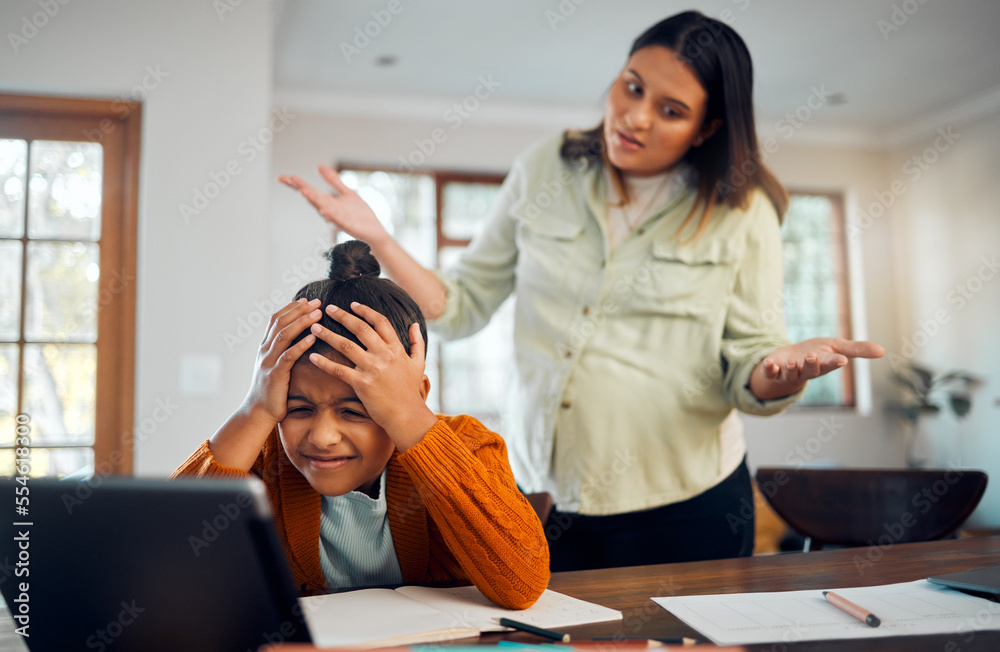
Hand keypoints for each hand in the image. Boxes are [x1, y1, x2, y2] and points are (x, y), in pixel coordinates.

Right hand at [241, 299, 321, 425]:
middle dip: (299, 310)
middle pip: (280, 322)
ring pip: (284, 335)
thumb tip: (301, 337)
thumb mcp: (276, 365)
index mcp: (265, 346)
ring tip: (318, 314)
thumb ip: (284, 351)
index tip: (307, 300)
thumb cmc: (273, 389)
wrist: (259, 411)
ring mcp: (268, 361)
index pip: (276, 319)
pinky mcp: (275, 374)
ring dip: (302, 322)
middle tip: (317, 302)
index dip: (291, 307)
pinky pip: (288, 356)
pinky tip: (313, 337)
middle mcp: (264, 350)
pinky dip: (301, 344)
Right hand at [278, 165, 389, 246]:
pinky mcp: (349, 226)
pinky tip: (324, 210)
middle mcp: (330, 210)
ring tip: (303, 191)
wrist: (374, 233)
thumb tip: (318, 166)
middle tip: (291, 180)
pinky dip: (330, 215)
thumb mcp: (346, 192)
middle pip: (314, 199)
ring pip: (323, 209)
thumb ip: (333, 181)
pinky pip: (338, 220)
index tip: (283, 177)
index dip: (297, 185)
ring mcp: (339, 218)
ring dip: (314, 200)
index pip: (310, 192)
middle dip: (303, 189)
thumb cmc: (360, 215)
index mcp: (329, 202)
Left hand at [307, 302, 437, 450]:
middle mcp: (384, 355)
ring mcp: (372, 368)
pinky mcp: (361, 384)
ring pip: (346, 345)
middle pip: (360, 328)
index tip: (353, 305)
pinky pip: (339, 370)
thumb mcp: (419, 364)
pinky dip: (324, 363)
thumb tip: (413, 324)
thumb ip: (417, 342)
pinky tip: (312, 356)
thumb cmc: (411, 391)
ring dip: (328, 334)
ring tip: (314, 327)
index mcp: (396, 349)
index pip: (380, 322)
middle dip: (343, 316)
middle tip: (328, 308)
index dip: (366, 311)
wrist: (407, 415)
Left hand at [750, 337, 884, 400]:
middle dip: (811, 365)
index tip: (841, 360)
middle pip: (810, 371)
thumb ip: (858, 349)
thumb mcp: (837, 348)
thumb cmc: (816, 354)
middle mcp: (806, 371)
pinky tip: (768, 363)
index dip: (834, 362)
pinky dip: (769, 369)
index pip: (830, 364)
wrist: (789, 360)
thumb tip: (883, 351)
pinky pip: (770, 373)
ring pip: (790, 374)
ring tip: (790, 363)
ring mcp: (789, 372)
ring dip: (790, 369)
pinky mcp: (773, 370)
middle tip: (812, 357)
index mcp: (823, 365)